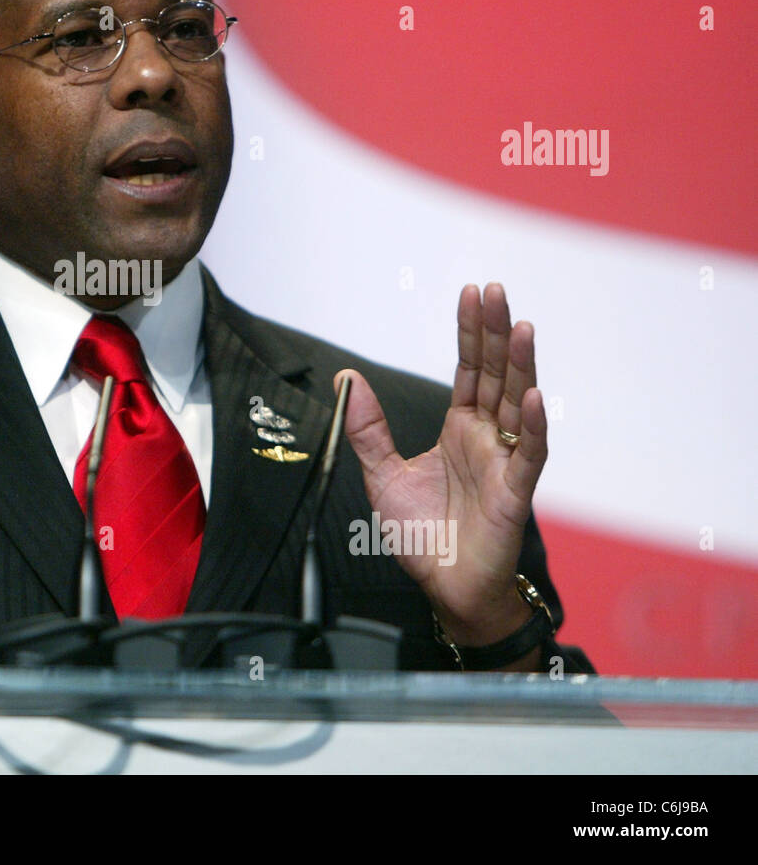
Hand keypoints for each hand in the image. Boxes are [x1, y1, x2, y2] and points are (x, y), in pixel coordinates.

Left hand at [335, 283, 546, 649]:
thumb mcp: (381, 474)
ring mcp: (504, 461)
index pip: (468, 369)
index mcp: (459, 429)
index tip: (472, 294)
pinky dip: (533, 426)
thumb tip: (346, 380)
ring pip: (517, 403)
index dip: (471, 332)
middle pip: (495, 374)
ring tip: (522, 326)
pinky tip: (533, 397)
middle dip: (495, 332)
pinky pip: (529, 455)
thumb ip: (367, 428)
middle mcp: (486, 437)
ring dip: (521, 364)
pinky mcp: (514, 493)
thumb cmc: (424, 536)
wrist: (444, 589)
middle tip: (497, 290)